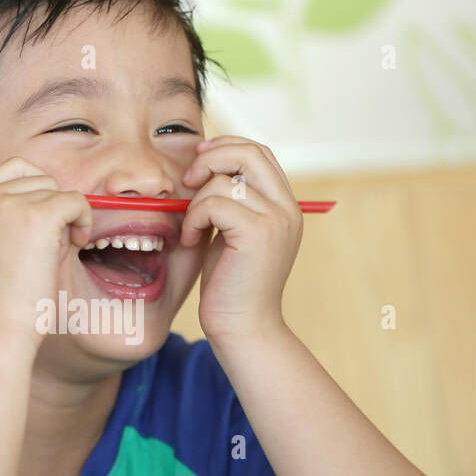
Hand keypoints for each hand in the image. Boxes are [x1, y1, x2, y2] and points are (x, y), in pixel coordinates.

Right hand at [0, 157, 92, 343]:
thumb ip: (13, 215)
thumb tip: (59, 196)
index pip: (13, 169)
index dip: (37, 192)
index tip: (42, 227)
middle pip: (38, 177)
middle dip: (52, 207)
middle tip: (51, 245)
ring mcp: (8, 203)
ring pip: (57, 190)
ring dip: (66, 218)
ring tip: (56, 253)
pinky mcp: (37, 216)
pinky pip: (76, 201)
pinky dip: (85, 220)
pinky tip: (78, 247)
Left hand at [179, 136, 300, 345]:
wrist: (242, 327)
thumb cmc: (229, 284)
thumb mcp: (230, 232)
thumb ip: (228, 199)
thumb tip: (203, 163)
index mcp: (284, 205)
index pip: (258, 153)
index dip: (225, 148)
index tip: (198, 161)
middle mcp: (286, 209)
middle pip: (249, 152)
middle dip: (211, 158)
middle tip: (188, 181)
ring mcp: (276, 219)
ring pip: (225, 181)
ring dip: (196, 201)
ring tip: (192, 229)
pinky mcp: (258, 233)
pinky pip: (215, 203)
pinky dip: (194, 218)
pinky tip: (192, 239)